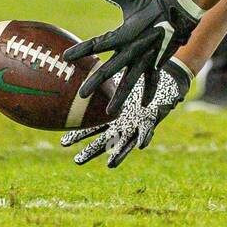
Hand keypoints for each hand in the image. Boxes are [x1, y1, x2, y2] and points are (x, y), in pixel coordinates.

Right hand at [61, 59, 190, 167]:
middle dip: (92, 151)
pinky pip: (148, 130)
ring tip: (110, 165)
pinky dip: (145, 137)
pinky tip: (141, 145)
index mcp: (111, 114)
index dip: (78, 135)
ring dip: (119, 154)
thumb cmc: (139, 78)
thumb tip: (73, 60)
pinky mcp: (152, 120)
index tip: (63, 142)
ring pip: (126, 142)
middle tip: (77, 162)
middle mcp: (122, 122)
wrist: (164, 78)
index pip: (91, 127)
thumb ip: (98, 74)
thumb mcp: (115, 76)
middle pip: (104, 140)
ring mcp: (136, 123)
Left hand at [65, 0, 201, 114]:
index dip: (80, 50)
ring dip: (119, 97)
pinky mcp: (157, 62)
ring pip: (129, 82)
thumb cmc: (152, 3)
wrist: (179, 10)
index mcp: (122, 34)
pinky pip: (151, 80)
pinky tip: (141, 105)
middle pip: (109, 70)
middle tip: (81, 94)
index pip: (96, 44)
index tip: (65, 57)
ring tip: (109, 112)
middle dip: (94, 83)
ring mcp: (145, 58)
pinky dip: (147, 92)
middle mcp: (131, 50)